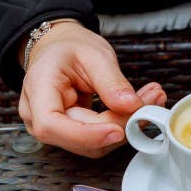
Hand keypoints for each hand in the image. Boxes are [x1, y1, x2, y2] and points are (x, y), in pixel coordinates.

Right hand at [17, 21, 166, 157]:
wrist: (59, 47)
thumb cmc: (70, 48)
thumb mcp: (94, 54)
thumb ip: (111, 82)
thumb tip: (131, 106)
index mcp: (38, 89)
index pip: (51, 125)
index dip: (85, 134)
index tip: (117, 130)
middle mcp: (38, 115)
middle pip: (79, 136)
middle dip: (120, 123)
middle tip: (152, 99)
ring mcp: (54, 127)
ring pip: (92, 143)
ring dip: (126, 126)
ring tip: (151, 98)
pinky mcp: (71, 132)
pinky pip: (97, 137)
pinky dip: (121, 124)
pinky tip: (140, 106)